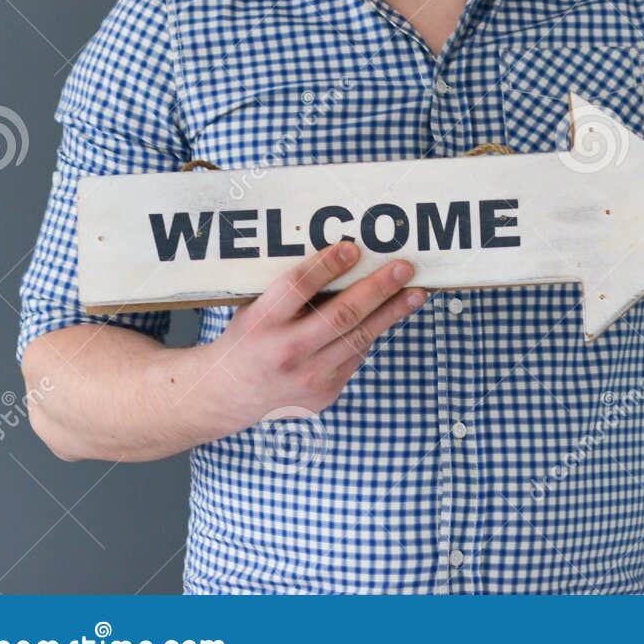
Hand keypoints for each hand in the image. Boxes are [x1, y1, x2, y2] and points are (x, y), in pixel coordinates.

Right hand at [195, 241, 424, 433]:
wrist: (226, 396)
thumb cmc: (248, 338)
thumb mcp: (256, 308)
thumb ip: (290, 290)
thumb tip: (344, 256)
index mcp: (261, 322)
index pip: (297, 288)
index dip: (326, 266)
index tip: (353, 247)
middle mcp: (285, 352)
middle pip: (340, 315)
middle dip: (378, 289)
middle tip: (403, 267)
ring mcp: (307, 377)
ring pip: (359, 338)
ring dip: (393, 312)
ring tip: (416, 292)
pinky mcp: (324, 394)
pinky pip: (356, 357)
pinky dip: (373, 333)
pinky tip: (390, 315)